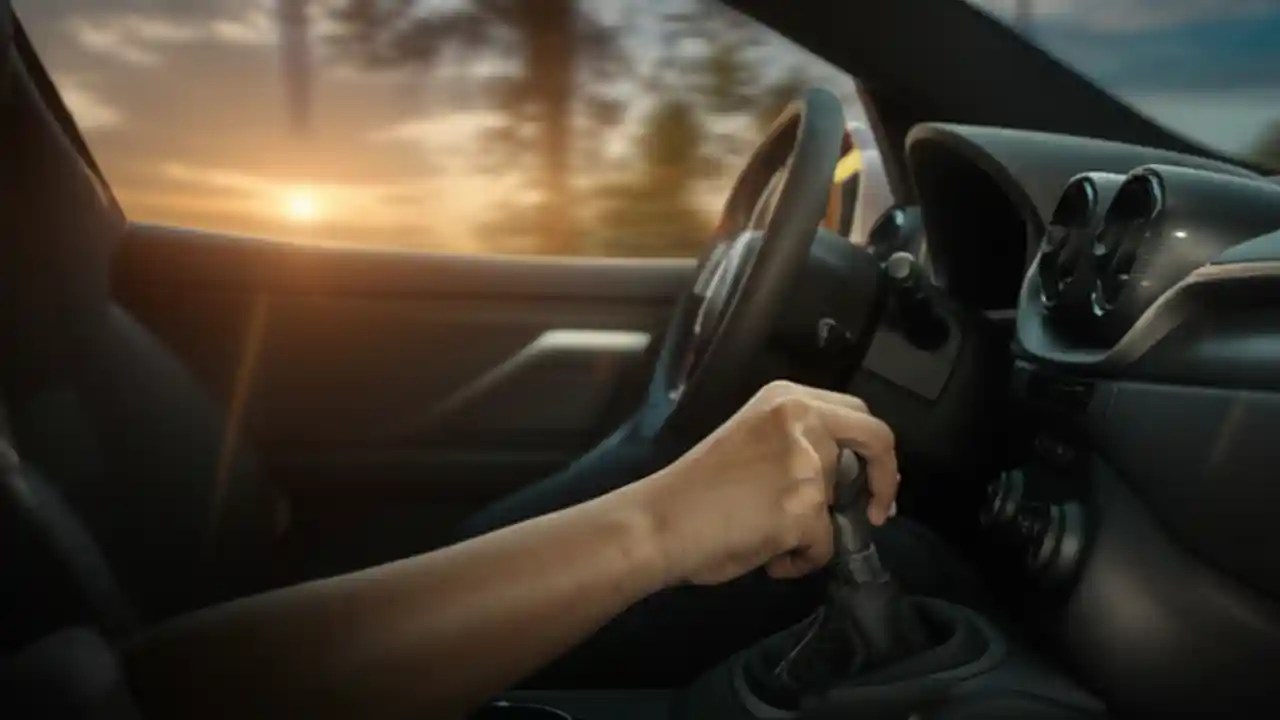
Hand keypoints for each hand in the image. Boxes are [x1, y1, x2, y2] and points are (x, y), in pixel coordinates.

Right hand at [631, 381, 898, 586]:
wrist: (660, 522)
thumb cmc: (694, 489)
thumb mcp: (753, 440)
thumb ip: (796, 444)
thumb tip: (838, 478)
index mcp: (785, 399)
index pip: (860, 413)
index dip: (876, 450)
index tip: (871, 481)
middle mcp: (801, 421)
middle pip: (873, 445)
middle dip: (883, 483)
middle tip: (874, 514)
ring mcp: (806, 465)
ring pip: (841, 507)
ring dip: (813, 532)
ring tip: (767, 540)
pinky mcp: (804, 509)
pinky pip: (824, 547)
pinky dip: (800, 561)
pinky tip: (767, 559)